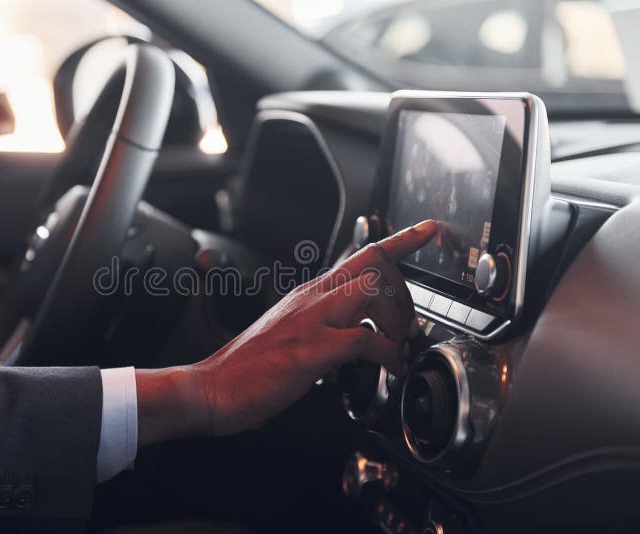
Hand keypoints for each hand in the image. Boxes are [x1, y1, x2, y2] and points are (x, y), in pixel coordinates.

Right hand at [135, 220, 437, 445]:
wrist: (211, 388)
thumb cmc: (249, 368)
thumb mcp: (292, 337)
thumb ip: (325, 328)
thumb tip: (360, 336)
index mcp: (309, 295)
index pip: (360, 255)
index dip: (401, 241)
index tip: (428, 230)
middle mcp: (311, 298)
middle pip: (375, 264)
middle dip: (405, 293)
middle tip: (406, 328)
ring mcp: (311, 320)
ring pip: (372, 289)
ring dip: (398, 320)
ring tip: (396, 349)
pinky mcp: (311, 349)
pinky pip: (366, 339)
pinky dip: (388, 353)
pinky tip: (390, 367)